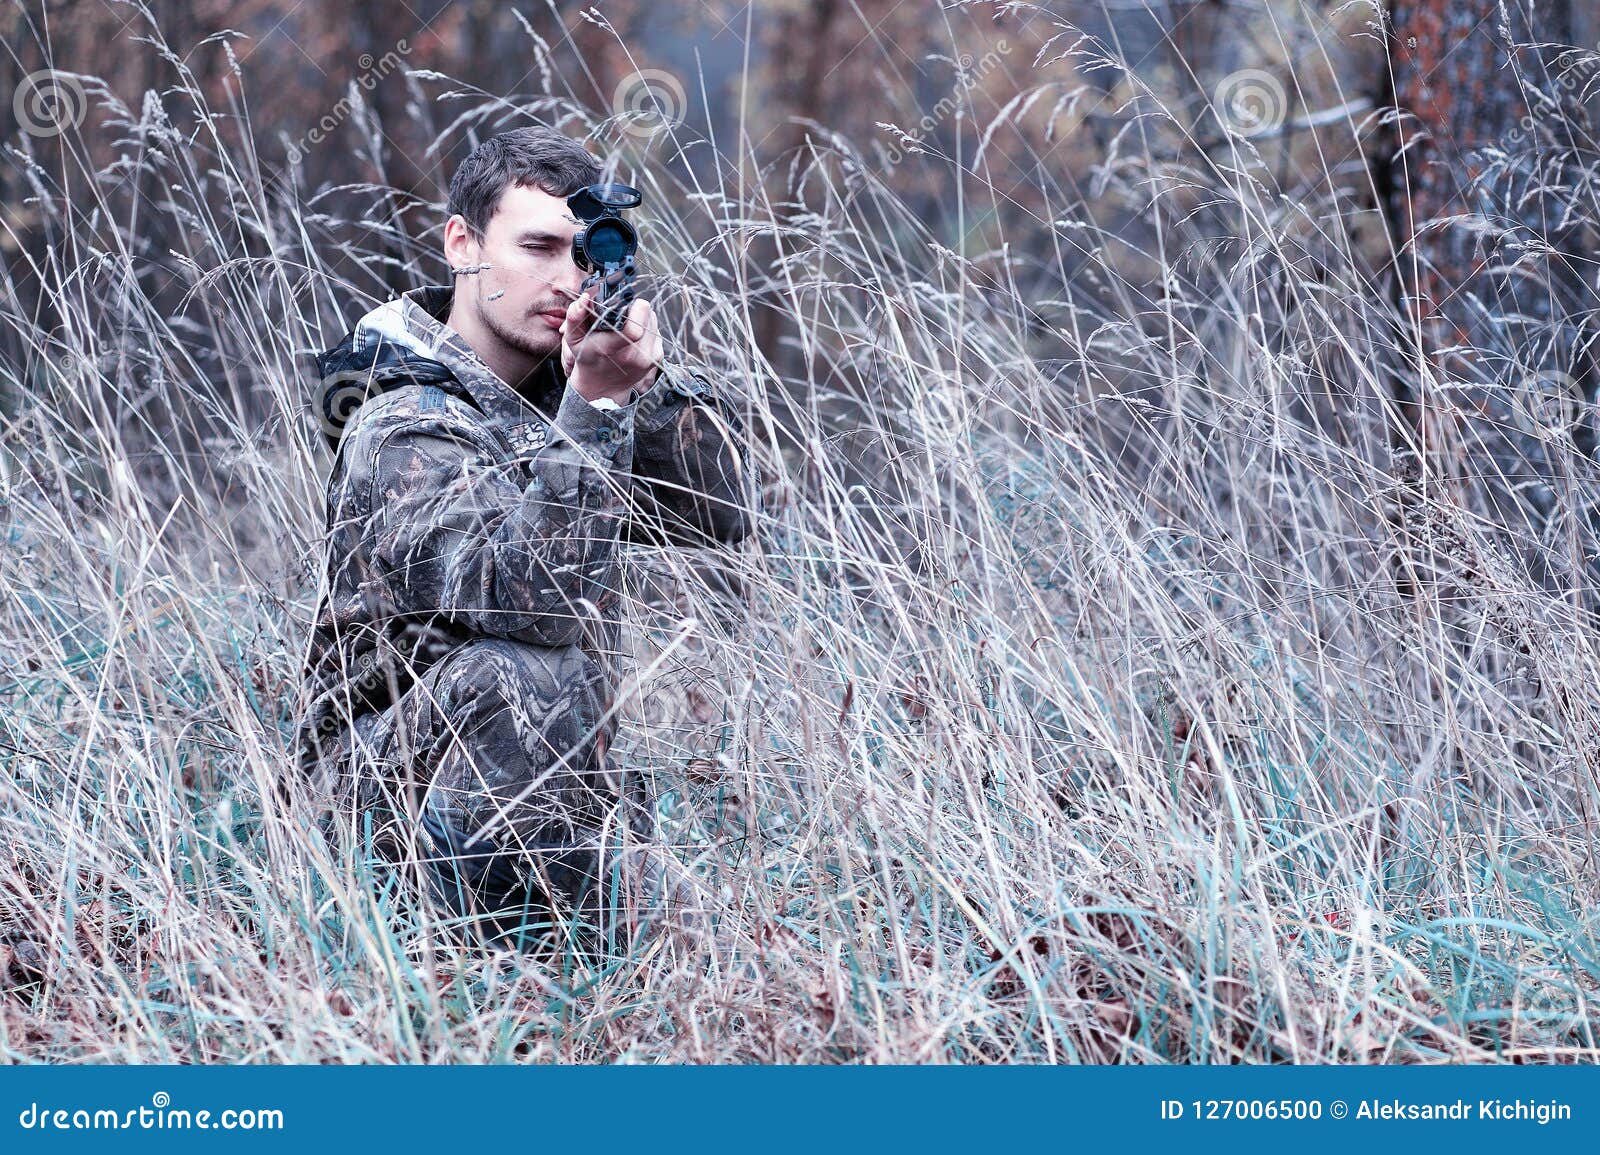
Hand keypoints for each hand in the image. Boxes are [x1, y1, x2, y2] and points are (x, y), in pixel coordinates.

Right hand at [560, 288, 662, 404]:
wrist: (603, 387)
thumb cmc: (588, 359)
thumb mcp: (574, 339)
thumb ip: (575, 317)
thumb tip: (585, 297)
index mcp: (614, 349)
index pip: (634, 327)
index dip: (633, 308)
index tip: (622, 305)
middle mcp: (636, 355)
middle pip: (646, 314)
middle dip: (633, 308)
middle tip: (620, 315)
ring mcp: (650, 357)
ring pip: (652, 318)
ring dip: (640, 317)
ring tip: (625, 326)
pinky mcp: (658, 357)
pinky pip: (656, 329)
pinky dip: (646, 327)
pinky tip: (633, 336)